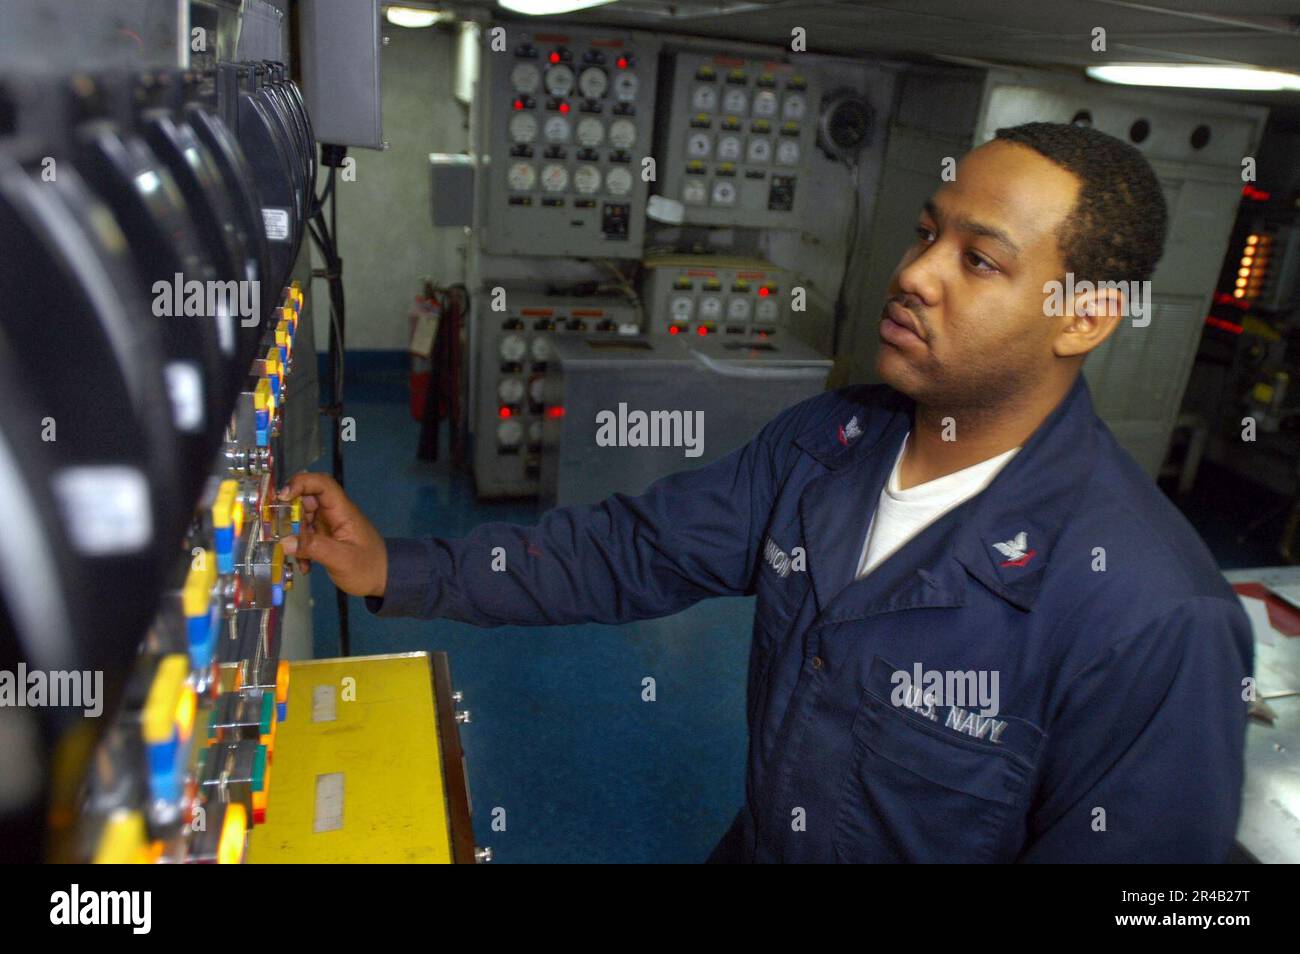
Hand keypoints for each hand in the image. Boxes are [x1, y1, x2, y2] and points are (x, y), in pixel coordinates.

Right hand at [278, 472, 387, 598]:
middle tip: (278, 530)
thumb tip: (285, 542)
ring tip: (294, 555)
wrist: (383, 581)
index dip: (301, 483)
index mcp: (342, 511)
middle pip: (307, 500)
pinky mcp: (326, 539)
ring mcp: (329, 526)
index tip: (282, 497)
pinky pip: (306, 536)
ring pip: (303, 519)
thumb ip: (314, 548)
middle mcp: (334, 514)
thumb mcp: (341, 559)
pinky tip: (304, 567)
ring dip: (294, 536)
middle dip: (290, 514)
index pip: (322, 484)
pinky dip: (301, 549)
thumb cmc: (367, 567)